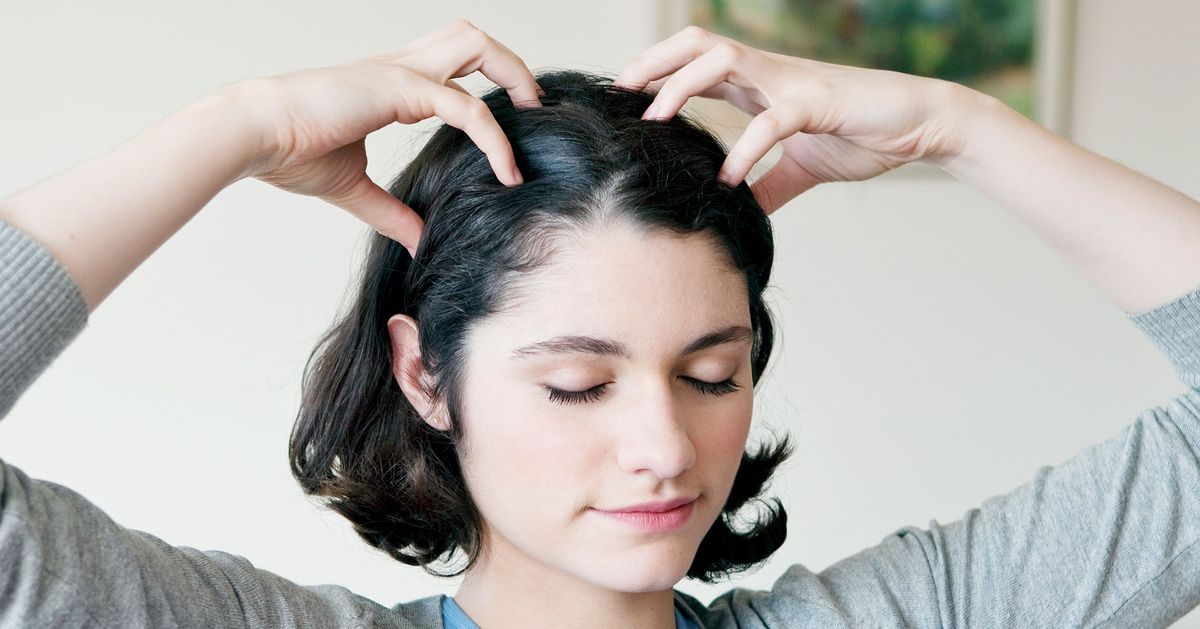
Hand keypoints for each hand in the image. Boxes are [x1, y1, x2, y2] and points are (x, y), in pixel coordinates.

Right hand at [227, 20, 541, 253]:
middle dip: (510, 65)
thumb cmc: (288, 152)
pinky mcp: (399, 89)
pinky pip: (464, 106)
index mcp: (391, 84)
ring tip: (532, 117)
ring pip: (474, 45)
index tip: (511, 132)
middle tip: (533, 108)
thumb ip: (392, 213)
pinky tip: (506, 171)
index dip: (485, 88)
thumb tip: (420, 242)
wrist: (252, 136)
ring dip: (512, 75)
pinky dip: (493, 138)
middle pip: (470, 38)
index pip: (451, 67)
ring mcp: (400, 72)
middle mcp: (400, 68)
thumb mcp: (353, 190)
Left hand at [615, 26, 977, 212]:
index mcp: (763, 83)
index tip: (624, 98)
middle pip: (699, 45)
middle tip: (620, 94)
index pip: (698, 64)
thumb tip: (740, 211)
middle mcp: (770, 74)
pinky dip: (744, 150)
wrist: (920, 125)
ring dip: (682, 86)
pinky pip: (771, 121)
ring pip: (724, 61)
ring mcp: (792, 83)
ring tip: (655, 120)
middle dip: (654, 62)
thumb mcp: (802, 167)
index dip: (658, 73)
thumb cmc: (862, 135)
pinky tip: (728, 179)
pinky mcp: (818, 104)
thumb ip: (768, 185)